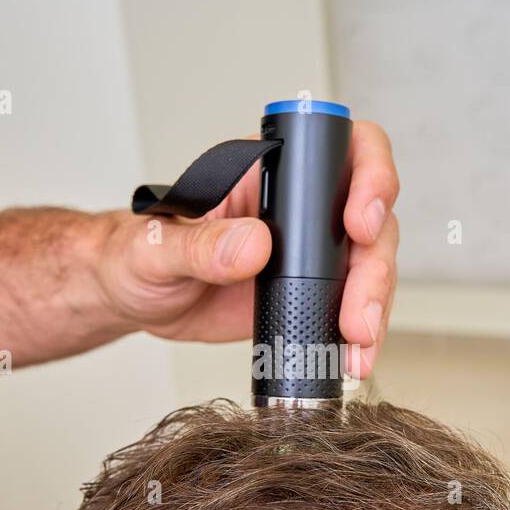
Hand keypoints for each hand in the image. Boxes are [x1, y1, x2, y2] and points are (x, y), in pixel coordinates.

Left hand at [94, 120, 399, 377]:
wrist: (135, 300)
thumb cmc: (138, 254)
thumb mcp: (157, 247)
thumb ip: (200, 244)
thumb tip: (253, 244)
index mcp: (272, 171)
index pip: (346, 149)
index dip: (371, 177)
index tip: (359, 223)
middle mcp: (303, 207)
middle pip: (374, 220)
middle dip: (375, 269)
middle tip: (358, 315)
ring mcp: (313, 253)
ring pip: (371, 268)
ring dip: (375, 309)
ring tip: (357, 349)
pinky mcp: (310, 295)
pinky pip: (352, 310)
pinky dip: (358, 338)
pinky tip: (352, 360)